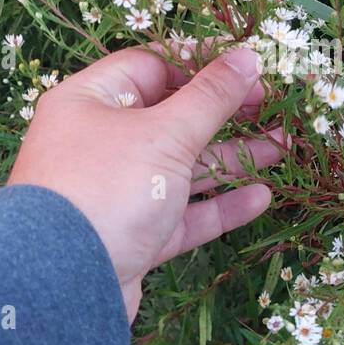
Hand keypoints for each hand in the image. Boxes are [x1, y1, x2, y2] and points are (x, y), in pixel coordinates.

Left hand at [7, 45, 282, 320]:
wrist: (60, 287)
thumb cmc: (105, 189)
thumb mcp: (164, 133)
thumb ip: (211, 96)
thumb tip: (247, 57)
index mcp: (90, 102)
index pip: (151, 67)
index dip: (200, 64)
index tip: (246, 66)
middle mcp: (99, 143)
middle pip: (171, 118)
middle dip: (225, 114)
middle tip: (274, 108)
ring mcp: (116, 192)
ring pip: (182, 168)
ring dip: (232, 158)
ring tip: (283, 148)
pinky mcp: (133, 236)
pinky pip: (182, 214)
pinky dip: (219, 205)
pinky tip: (261, 197)